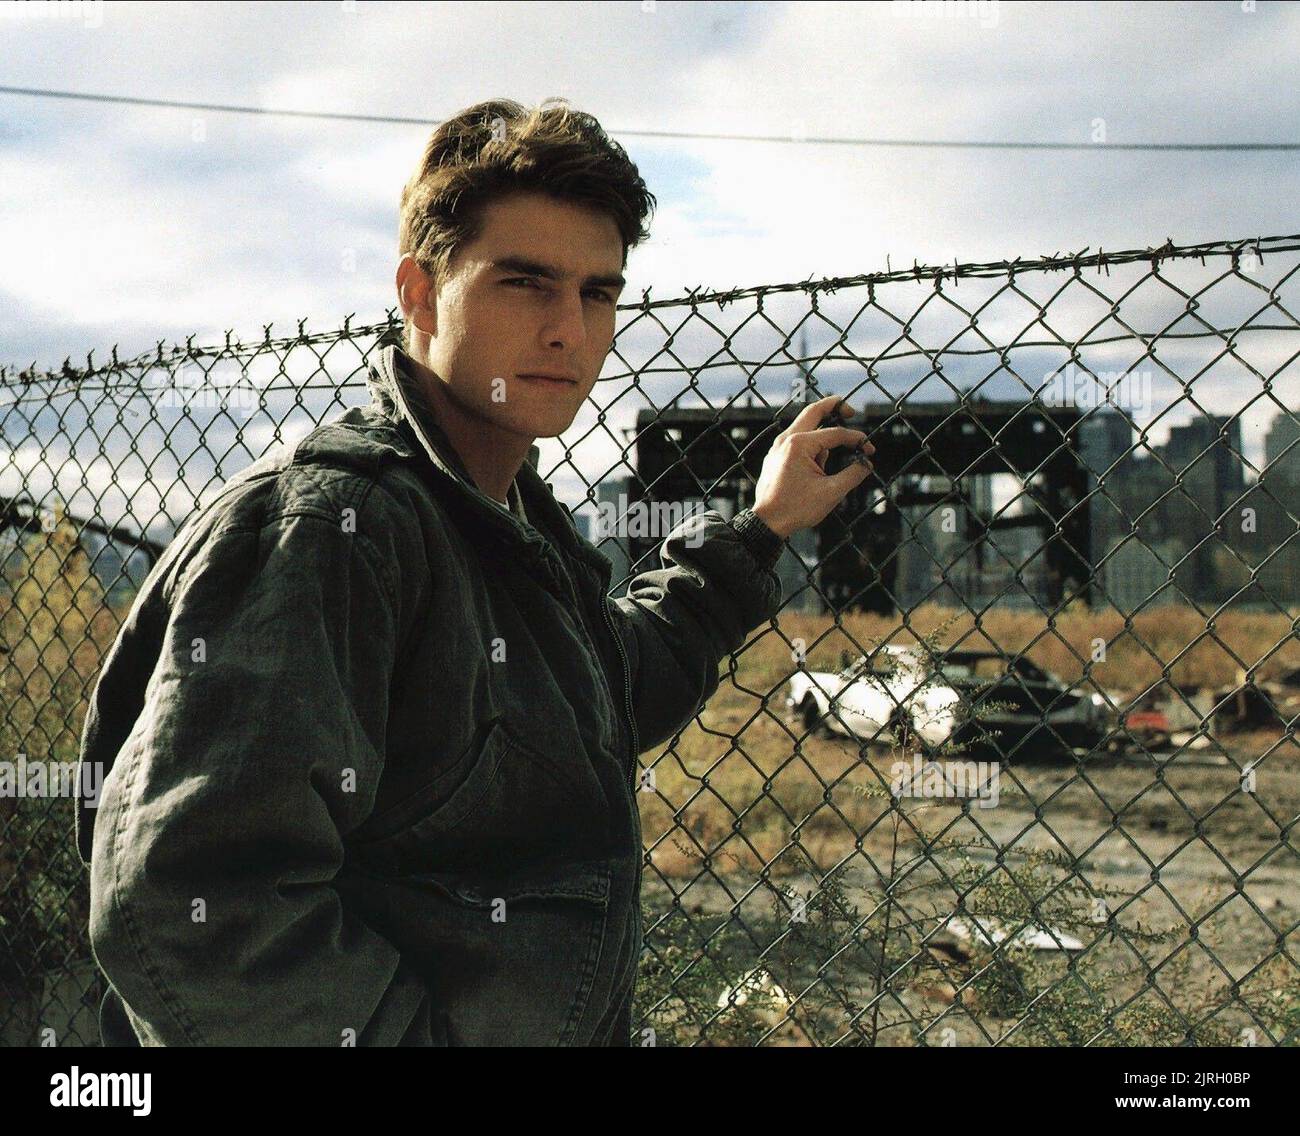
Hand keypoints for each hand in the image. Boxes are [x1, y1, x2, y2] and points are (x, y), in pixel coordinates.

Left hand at [750, 396, 874, 539]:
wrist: (767, 523)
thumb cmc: (796, 508)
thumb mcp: (832, 492)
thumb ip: (854, 474)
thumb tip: (867, 464)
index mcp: (799, 444)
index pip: (835, 433)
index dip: (856, 440)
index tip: (870, 450)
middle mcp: (786, 440)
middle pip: (813, 411)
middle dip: (834, 406)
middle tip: (850, 410)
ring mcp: (778, 447)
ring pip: (804, 428)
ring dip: (822, 436)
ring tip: (824, 470)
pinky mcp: (776, 456)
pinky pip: (797, 442)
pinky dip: (810, 447)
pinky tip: (815, 469)